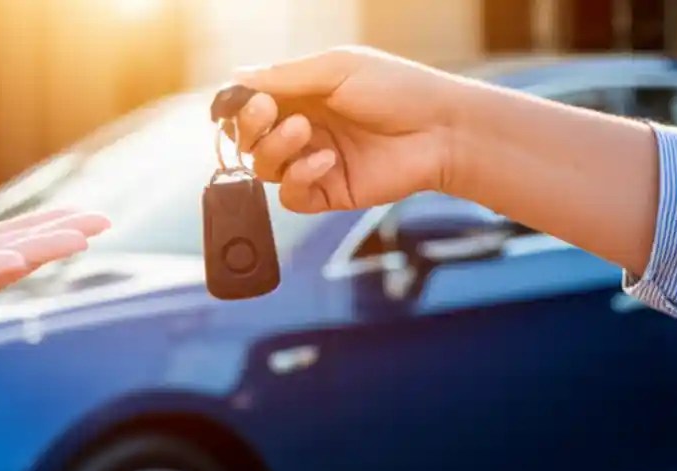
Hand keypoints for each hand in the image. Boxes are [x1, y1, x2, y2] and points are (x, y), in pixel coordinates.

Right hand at [231, 46, 464, 212]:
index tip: (246, 98)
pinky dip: (298, 177)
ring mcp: (312, 162)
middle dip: (250, 126)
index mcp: (302, 95)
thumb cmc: (397, 88)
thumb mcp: (338, 68)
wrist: (441, 129)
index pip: (251, 104)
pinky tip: (325, 160)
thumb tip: (236, 76)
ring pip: (264, 168)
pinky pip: (291, 195)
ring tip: (304, 132)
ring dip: (275, 148)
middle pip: (249, 139)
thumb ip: (286, 76)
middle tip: (267, 111)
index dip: (240, 105)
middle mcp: (302, 129)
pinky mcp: (328, 193)